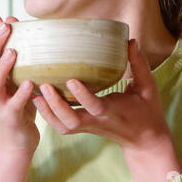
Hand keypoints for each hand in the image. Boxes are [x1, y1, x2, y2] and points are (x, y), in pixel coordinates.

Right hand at [0, 14, 39, 154]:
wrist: (15, 144)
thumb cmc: (20, 109)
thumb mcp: (18, 83)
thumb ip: (21, 64)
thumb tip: (31, 36)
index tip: (0, 17)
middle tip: (3, 25)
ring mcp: (0, 103)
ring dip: (2, 66)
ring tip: (14, 51)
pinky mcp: (10, 118)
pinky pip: (14, 105)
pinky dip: (21, 94)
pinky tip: (30, 83)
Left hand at [31, 38, 173, 154]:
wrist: (144, 140)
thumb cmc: (147, 110)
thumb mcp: (148, 87)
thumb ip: (138, 64)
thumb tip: (130, 41)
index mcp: (112, 111)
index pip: (95, 106)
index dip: (82, 94)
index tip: (71, 80)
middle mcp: (97, 121)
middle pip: (71, 121)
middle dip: (55, 105)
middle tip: (43, 86)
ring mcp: (88, 127)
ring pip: (63, 126)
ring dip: (47, 112)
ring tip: (34, 94)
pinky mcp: (83, 129)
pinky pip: (62, 127)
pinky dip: (48, 116)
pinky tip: (38, 100)